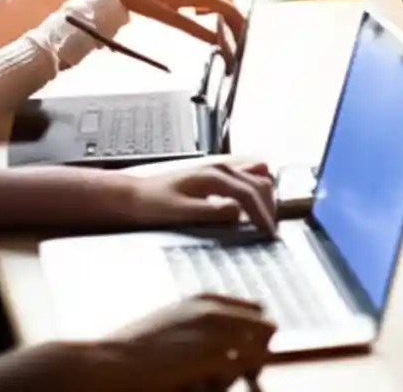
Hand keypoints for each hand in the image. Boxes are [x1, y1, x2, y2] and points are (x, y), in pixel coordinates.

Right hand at [85, 294, 275, 391]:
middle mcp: (214, 309)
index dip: (255, 336)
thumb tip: (227, 350)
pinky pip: (246, 368)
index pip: (256, 311)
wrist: (104, 366)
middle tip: (242, 377)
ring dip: (245, 370)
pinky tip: (204, 386)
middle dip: (259, 352)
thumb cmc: (132, 355)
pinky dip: (231, 382)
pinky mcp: (212, 355)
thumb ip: (198, 332)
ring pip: (260, 349)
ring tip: (213, 384)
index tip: (244, 359)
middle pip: (266, 327)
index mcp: (205, 301)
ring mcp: (214, 330)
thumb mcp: (170, 330)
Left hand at [114, 0, 244, 63]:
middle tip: (236, 47)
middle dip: (235, 26)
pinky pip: (209, 6)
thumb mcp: (169, 18)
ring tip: (227, 41)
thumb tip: (217, 41)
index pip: (228, 8)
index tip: (242, 42)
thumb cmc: (143, 1)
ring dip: (226, 22)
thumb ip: (194, 29)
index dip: (239, 25)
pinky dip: (215, 17)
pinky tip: (208, 25)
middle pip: (227, 7)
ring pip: (220, 7)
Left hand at [126, 162, 276, 233]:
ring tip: (265, 221)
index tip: (269, 235)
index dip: (262, 215)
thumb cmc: (152, 205)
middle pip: (259, 184)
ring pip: (257, 177)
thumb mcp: (179, 212)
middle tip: (269, 233)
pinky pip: (248, 176)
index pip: (250, 194)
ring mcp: (219, 168)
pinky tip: (254, 204)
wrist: (133, 196)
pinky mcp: (216, 174)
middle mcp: (221, 168)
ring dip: (266, 198)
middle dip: (268, 208)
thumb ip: (210, 212)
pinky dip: (257, 189)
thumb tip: (238, 213)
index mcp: (214, 175)